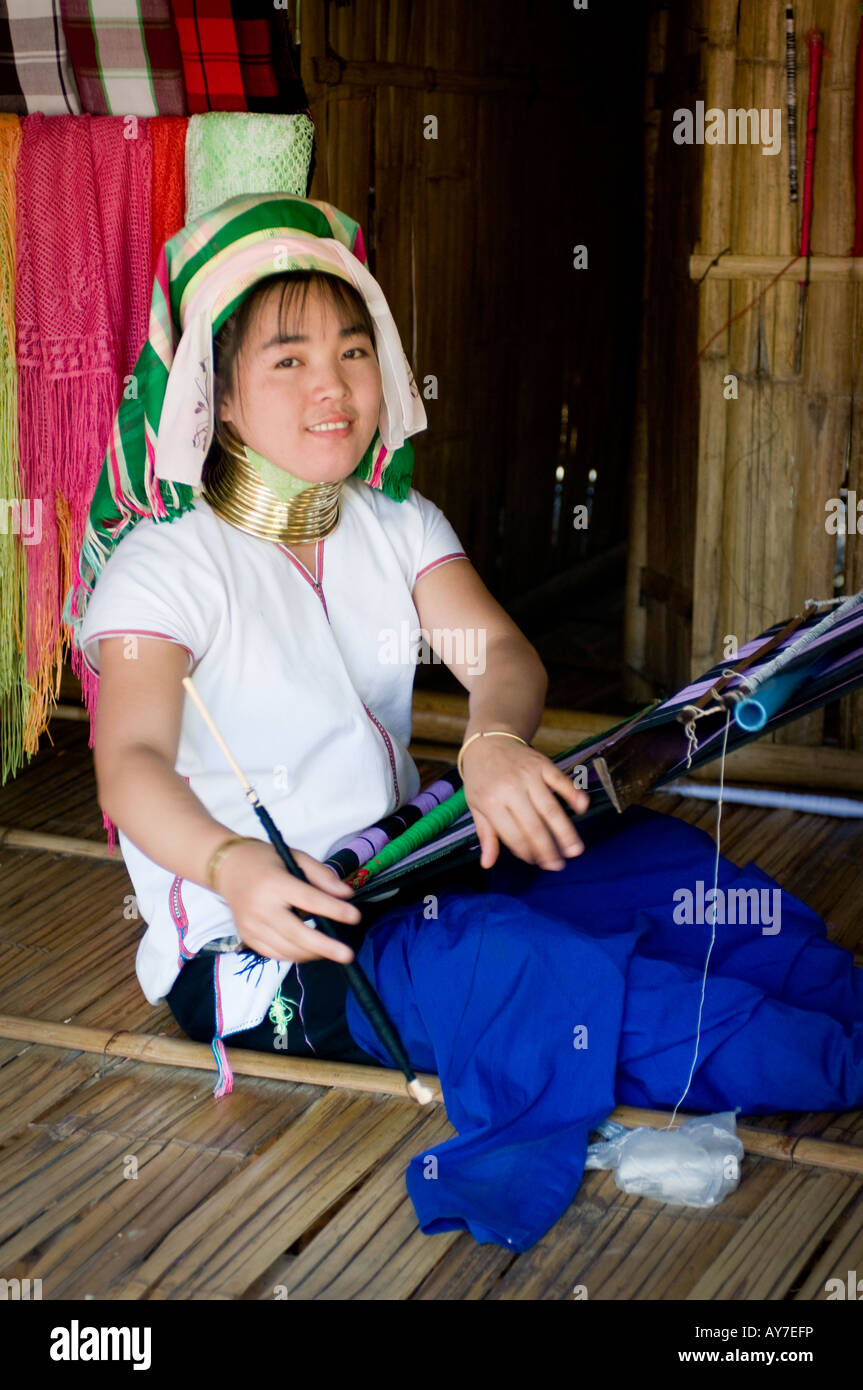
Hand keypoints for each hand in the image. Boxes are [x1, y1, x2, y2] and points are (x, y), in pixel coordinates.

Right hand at [212, 839, 359, 963]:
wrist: (227, 869)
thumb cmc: (266, 861)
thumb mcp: (296, 857)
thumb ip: (322, 876)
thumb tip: (346, 895)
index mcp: (274, 883)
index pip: (309, 900)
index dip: (334, 910)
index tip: (355, 917)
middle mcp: (260, 908)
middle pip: (296, 934)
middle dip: (325, 947)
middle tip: (348, 954)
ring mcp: (251, 926)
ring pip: (287, 950)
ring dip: (313, 953)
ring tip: (332, 950)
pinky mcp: (247, 938)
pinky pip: (275, 954)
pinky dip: (295, 955)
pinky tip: (310, 949)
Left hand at [460, 735, 588, 870]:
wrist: (488, 741)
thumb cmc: (481, 777)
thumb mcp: (475, 806)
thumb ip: (485, 834)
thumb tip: (487, 863)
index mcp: (491, 802)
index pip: (513, 835)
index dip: (526, 852)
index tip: (537, 862)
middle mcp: (511, 789)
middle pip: (534, 826)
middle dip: (548, 849)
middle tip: (559, 865)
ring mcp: (529, 776)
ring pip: (551, 808)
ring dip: (565, 831)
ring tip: (575, 850)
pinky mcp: (543, 764)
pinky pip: (561, 781)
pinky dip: (574, 794)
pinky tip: (583, 809)